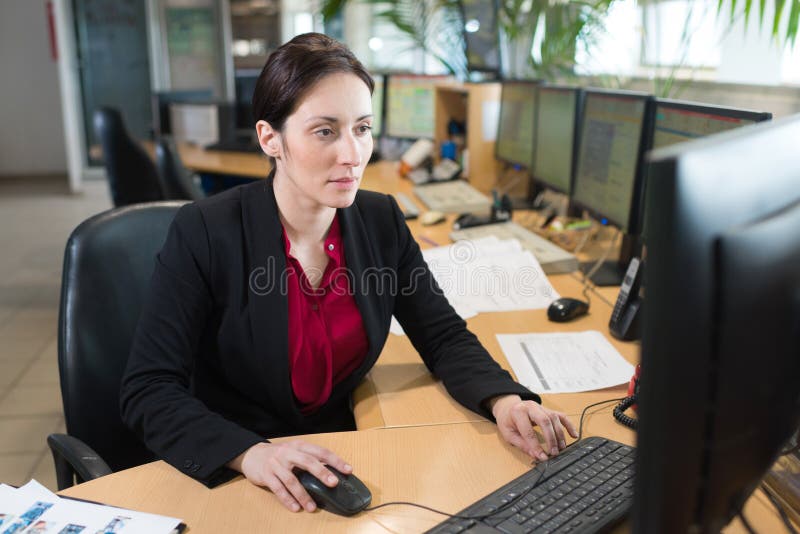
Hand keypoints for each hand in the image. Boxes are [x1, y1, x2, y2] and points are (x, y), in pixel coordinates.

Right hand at [227, 440, 352, 511]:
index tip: (348, 470)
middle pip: (307, 462)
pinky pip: (278, 489)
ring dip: (303, 495)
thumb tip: (331, 474)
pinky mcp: (266, 475)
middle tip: (333, 484)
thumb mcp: (295, 452)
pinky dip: (287, 500)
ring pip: (292, 480)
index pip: (320, 452)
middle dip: (322, 473)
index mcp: (299, 446)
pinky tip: (295, 508)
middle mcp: (288, 453)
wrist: (252, 454)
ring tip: (312, 507)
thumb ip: (309, 460)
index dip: (335, 461)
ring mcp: (276, 464)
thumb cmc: (279, 456)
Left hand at [490, 395, 577, 461]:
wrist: (508, 407)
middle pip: (544, 420)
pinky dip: (568, 425)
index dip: (535, 445)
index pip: (528, 430)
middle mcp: (531, 406)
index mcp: (518, 412)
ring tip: (561, 448)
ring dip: (559, 434)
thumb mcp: (508, 434)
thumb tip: (536, 455)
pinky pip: (561, 416)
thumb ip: (521, 444)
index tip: (542, 457)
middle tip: (554, 452)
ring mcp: (541, 407)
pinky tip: (573, 435)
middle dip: (551, 438)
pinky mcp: (548, 409)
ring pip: (554, 418)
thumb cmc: (507, 421)